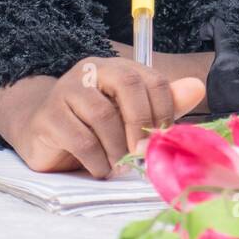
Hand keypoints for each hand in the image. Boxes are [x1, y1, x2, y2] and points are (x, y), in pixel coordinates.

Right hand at [10, 56, 205, 178]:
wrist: (41, 133)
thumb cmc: (93, 124)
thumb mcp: (130, 113)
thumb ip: (163, 102)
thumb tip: (197, 87)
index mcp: (117, 68)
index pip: (151, 80)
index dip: (164, 109)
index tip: (165, 137)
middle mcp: (91, 72)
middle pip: (127, 87)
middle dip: (141, 122)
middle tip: (145, 151)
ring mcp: (65, 92)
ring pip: (102, 116)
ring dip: (118, 147)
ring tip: (122, 166)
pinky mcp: (48, 117)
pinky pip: (80, 139)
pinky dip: (97, 160)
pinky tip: (102, 170)